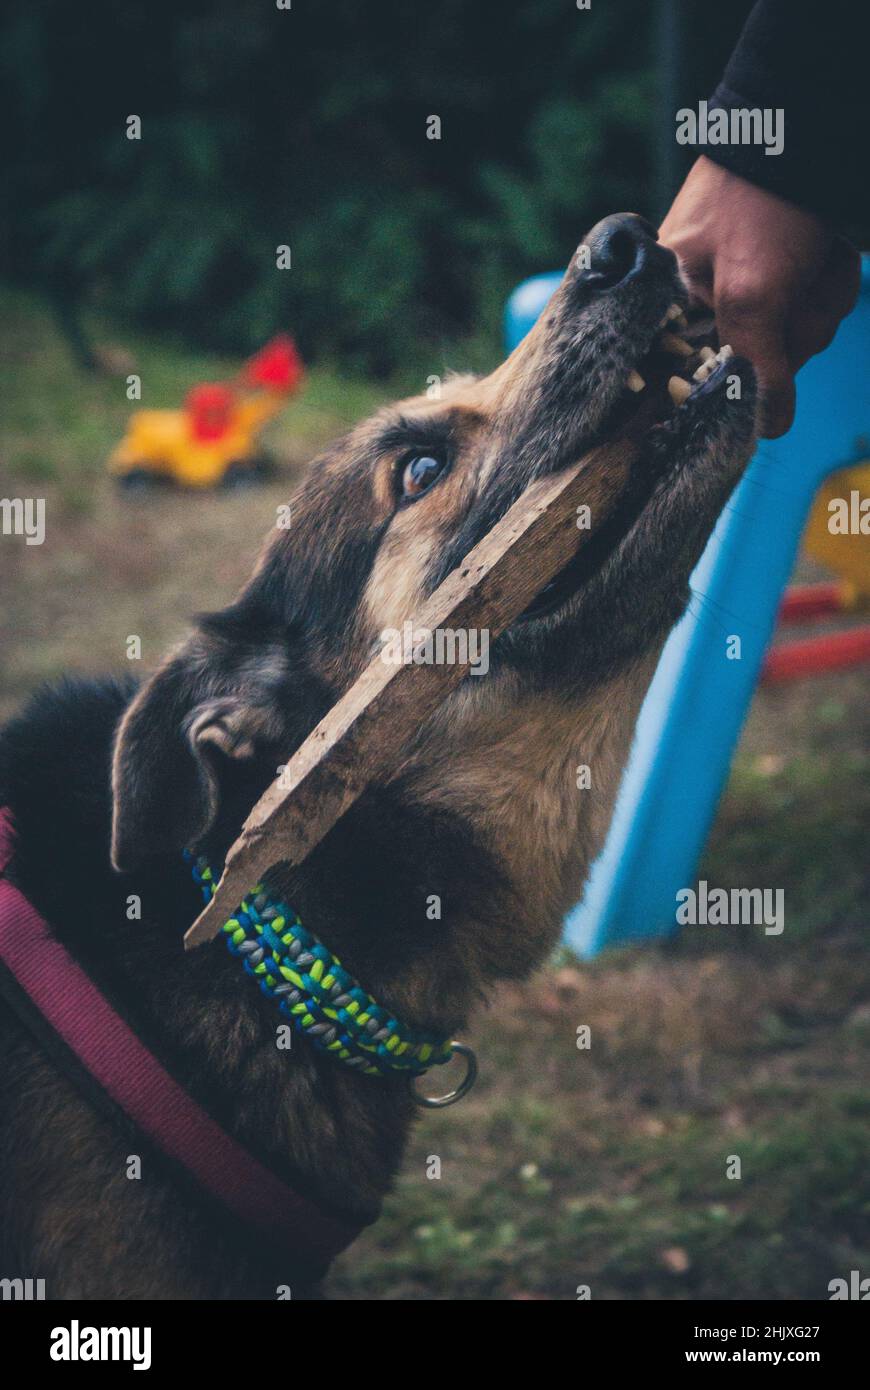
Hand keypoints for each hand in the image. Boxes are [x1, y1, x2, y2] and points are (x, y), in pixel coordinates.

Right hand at [659, 156, 860, 436]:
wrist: (808, 125)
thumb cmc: (760, 204)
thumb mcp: (752, 292)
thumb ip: (756, 370)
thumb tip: (768, 429)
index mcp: (673, 305)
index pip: (695, 380)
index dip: (728, 387)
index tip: (743, 385)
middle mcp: (708, 302)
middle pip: (759, 364)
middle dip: (793, 326)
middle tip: (793, 281)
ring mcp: (751, 288)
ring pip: (797, 336)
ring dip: (819, 298)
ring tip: (813, 253)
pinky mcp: (785, 276)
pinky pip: (815, 305)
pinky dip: (830, 280)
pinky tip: (825, 248)